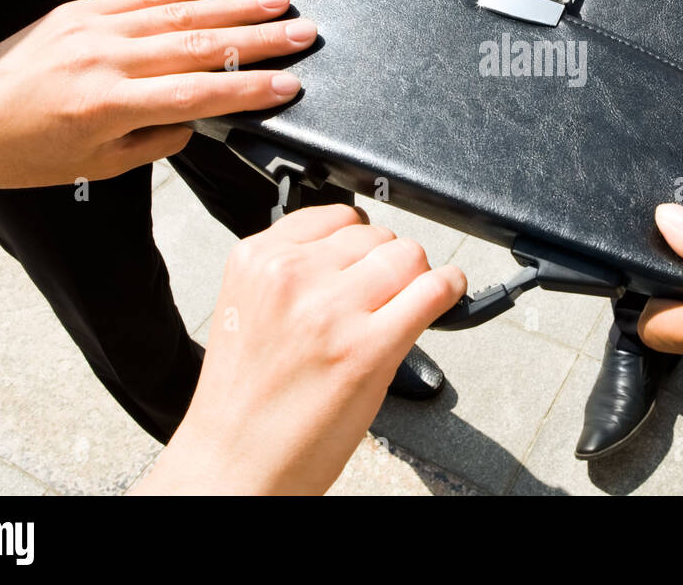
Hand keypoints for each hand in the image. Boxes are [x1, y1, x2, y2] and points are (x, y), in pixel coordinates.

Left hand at [0, 0, 314, 208]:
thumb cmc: (25, 153)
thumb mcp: (99, 165)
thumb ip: (157, 140)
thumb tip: (200, 117)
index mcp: (109, 106)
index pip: (199, 93)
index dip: (250, 89)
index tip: (290, 85)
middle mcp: (104, 60)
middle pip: (199, 44)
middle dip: (260, 39)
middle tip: (305, 32)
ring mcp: (92, 28)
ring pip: (179, 13)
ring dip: (236, 7)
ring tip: (281, 0)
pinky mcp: (81, 11)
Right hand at [136, 205, 466, 494]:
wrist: (233, 466)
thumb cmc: (243, 402)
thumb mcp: (250, 310)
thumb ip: (293, 271)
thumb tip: (355, 249)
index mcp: (257, 261)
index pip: (335, 215)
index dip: (358, 241)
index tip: (365, 259)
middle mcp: (293, 276)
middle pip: (375, 235)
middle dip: (385, 262)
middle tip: (380, 297)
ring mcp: (333, 310)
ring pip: (408, 256)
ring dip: (415, 277)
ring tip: (404, 304)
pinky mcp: (370, 347)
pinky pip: (433, 290)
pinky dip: (449, 288)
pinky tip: (448, 294)